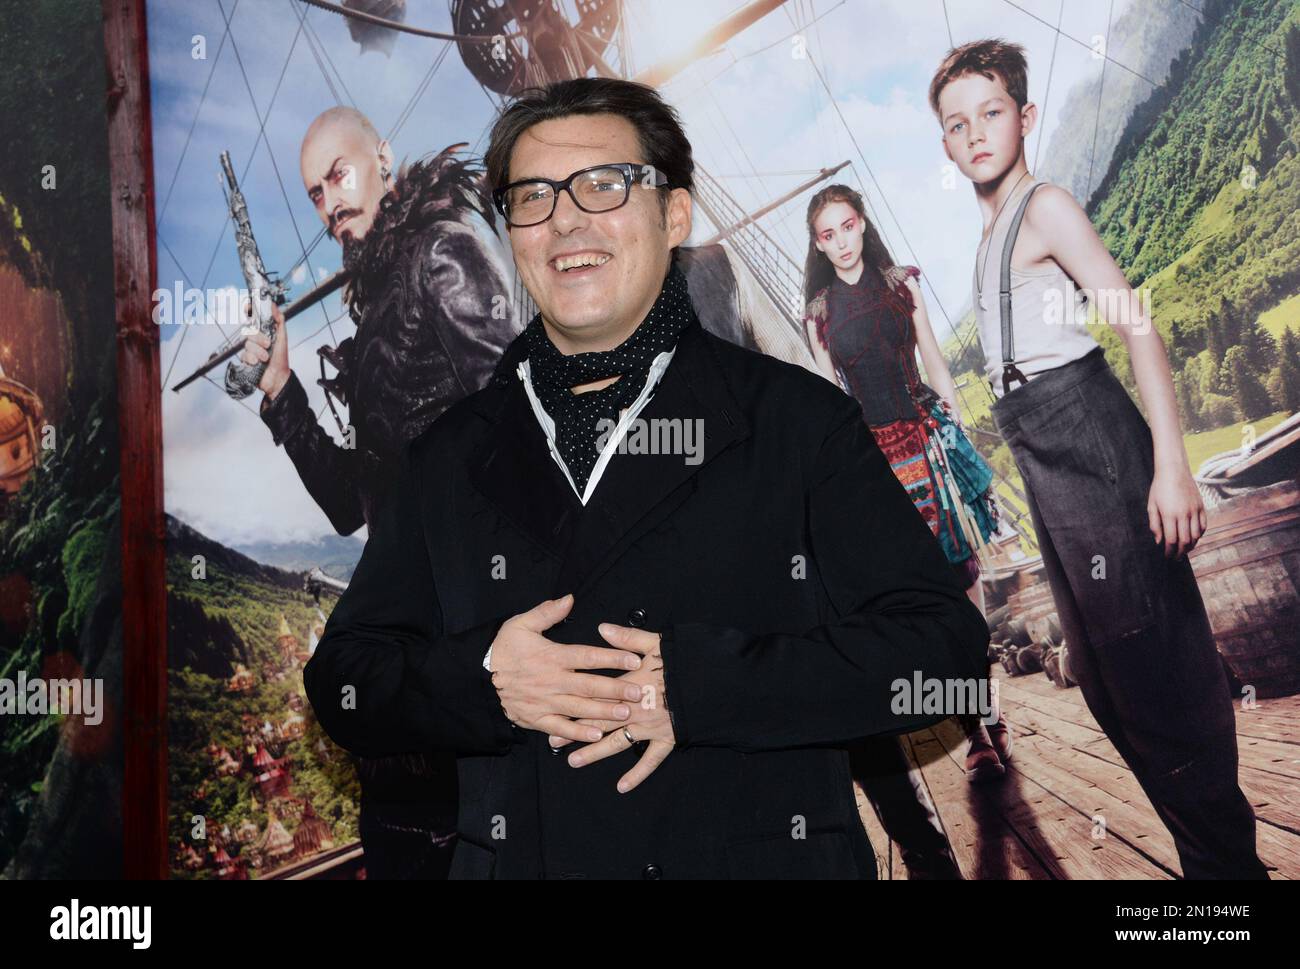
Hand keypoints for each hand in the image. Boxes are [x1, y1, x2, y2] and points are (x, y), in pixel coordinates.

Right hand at [240, 299, 290, 399]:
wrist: (278, 377)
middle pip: (249, 331)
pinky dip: (251, 359)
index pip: (253, 320)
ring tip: (265, 358)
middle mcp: (256, 340)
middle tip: (268, 345)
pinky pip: (243, 355)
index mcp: (264, 333)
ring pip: (247, 344)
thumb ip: (279, 322)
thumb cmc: (281, 359)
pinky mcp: (246, 359)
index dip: (249, 313)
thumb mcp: (282, 338)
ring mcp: (250, 350)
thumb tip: (274, 306)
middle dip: (259, 338)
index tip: (248, 308)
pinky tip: (257, 363)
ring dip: (258, 351)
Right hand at [489, 594, 645, 744]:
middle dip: (616, 689)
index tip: (633, 659)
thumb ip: (547, 612)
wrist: (478, 678)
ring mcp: (545, 702)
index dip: (612, 658)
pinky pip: (561, 728)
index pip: (587, 657)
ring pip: (579, 708)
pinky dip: (578, 733)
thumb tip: (569, 598)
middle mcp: (551, 681)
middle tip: (638, 692)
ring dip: (603, 712)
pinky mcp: (537, 719)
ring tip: (626, 713)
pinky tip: (596, 735)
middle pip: (589, 685)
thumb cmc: (502, 650)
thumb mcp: (520, 624)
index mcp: (551, 656)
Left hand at [551, 623, 676, 793]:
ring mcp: (649, 727)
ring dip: (594, 753)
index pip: (596, 696)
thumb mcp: (656, 643)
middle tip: (553, 741)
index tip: (555, 710)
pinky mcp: (666, 739)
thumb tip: (603, 628)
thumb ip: (627, 639)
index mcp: (630, 685)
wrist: (714, 683)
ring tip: (574, 762)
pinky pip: (649, 760)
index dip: (574, 703)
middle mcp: (635, 709)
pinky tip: (622, 786)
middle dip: (575, 731)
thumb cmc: (687, 661)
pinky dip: (636, 774)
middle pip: (599, 721)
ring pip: (616, 742)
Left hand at [1147, 465, 1206, 557]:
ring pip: (1196, 535)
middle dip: (1180, 552)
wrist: (1174, 471)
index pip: (1171, 540)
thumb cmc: (1159, 488)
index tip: (1167, 556)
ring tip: (1184, 550)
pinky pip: (1203, 526)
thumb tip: (1158, 541)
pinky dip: (1199, 535)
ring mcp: (1195, 510)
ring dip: (1191, 546)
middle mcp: (1184, 514)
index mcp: (1170, 515)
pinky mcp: (1202, 507)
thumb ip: (1154, 525)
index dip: (1169, 551)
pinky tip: (1193, 538)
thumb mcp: (1151, 505)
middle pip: (1185, 541)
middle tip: (1176, 558)